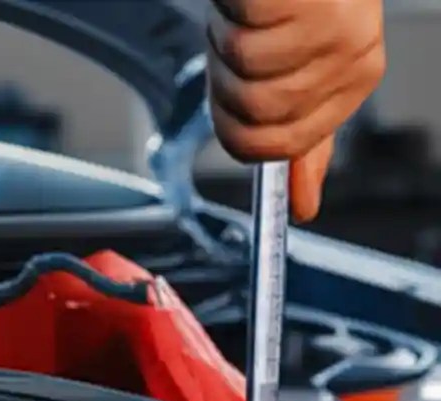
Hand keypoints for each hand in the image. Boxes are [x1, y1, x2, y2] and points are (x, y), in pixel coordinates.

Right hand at [207, 0, 385, 220]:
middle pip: (253, 128)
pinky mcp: (312, 13)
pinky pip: (244, 50)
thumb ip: (299, 141)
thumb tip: (301, 204)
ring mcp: (336, 37)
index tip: (236, 88)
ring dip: (224, 49)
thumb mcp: (296, 72)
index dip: (235, 124)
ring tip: (247, 15)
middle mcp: (352, 62)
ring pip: (245, 89)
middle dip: (223, 86)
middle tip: (239, 42)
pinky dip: (228, 22)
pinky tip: (249, 2)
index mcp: (352, 81)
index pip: (276, 152)